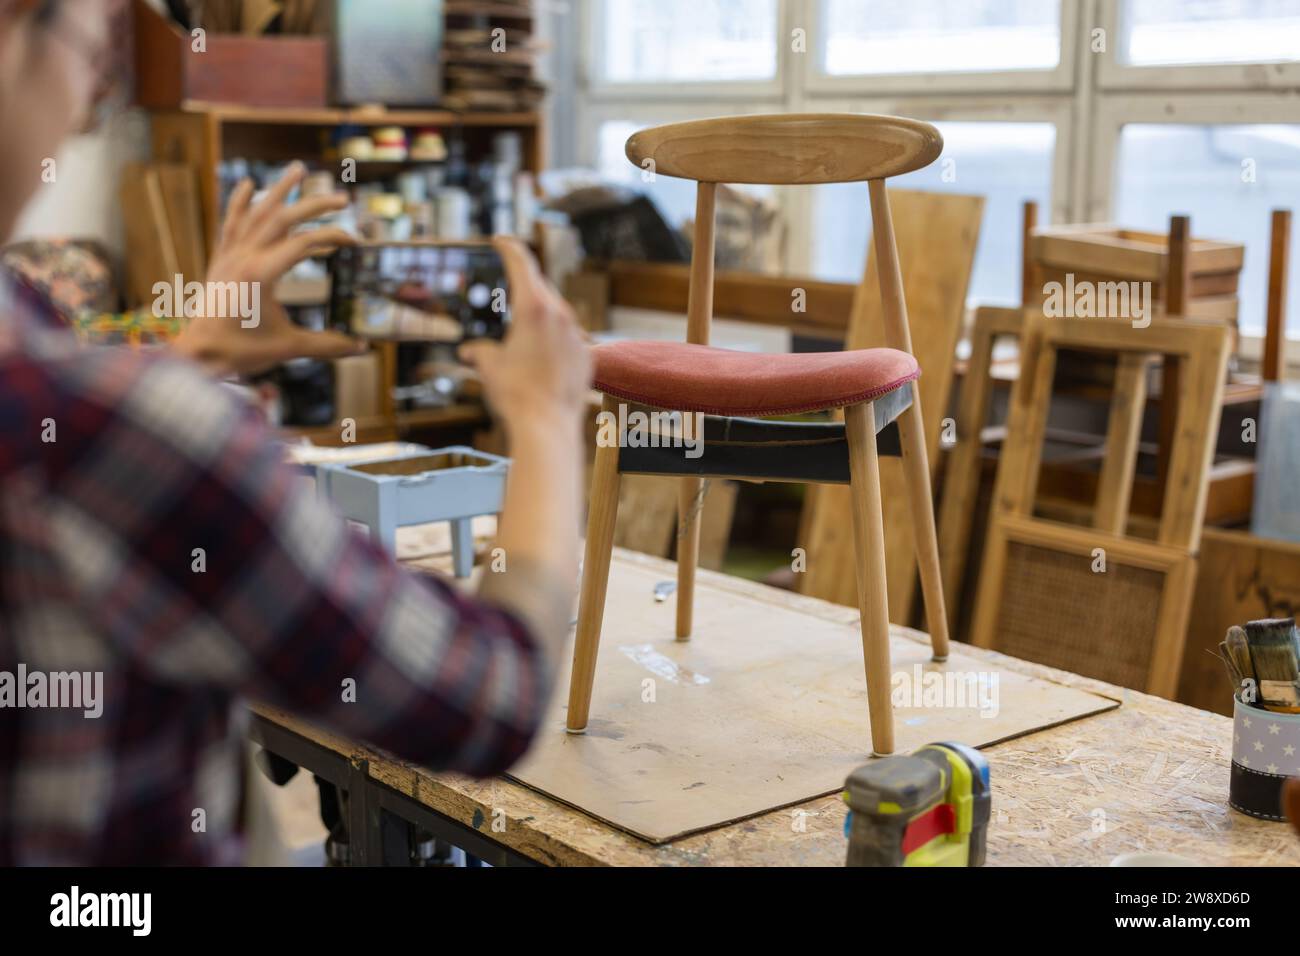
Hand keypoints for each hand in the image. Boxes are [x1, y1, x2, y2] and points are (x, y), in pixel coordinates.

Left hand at [171, 162, 364, 377]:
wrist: (198, 354)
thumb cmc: (240, 351)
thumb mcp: (289, 347)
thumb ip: (328, 345)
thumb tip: (363, 348)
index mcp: (262, 273)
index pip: (305, 243)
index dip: (333, 238)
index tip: (354, 241)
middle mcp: (244, 256)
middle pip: (284, 217)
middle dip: (315, 204)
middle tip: (343, 198)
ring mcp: (229, 255)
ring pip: (256, 212)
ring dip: (279, 189)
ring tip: (298, 169)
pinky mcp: (220, 261)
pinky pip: (231, 223)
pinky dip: (240, 202)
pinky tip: (248, 184)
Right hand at [459, 237, 591, 432]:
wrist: (547, 425)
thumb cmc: (515, 394)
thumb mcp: (488, 367)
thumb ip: (478, 351)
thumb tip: (468, 351)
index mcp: (533, 308)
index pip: (521, 263)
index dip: (508, 246)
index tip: (500, 240)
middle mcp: (560, 314)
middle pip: (541, 287)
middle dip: (524, 286)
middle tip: (507, 292)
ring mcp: (577, 334)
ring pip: (557, 312)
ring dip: (540, 315)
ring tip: (522, 331)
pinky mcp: (586, 354)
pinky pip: (569, 336)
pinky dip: (554, 339)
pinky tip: (541, 357)